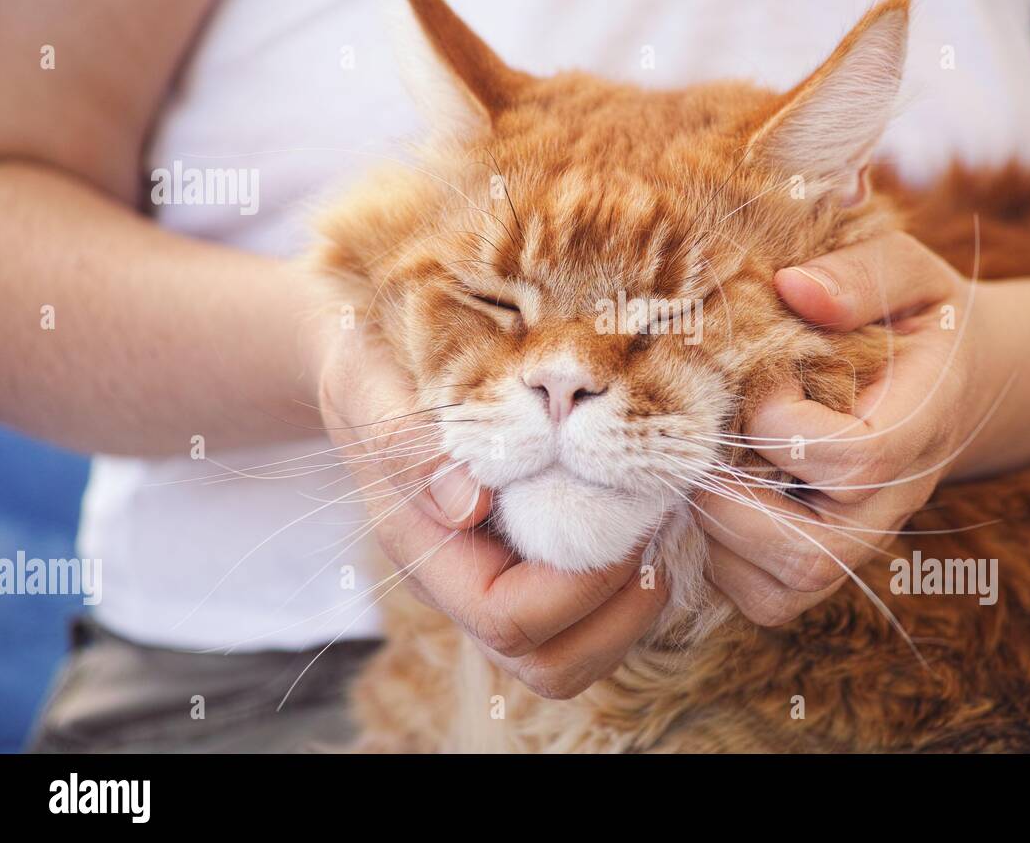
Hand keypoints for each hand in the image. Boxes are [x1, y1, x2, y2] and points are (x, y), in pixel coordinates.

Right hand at [317, 328, 667, 698]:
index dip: (580, 583)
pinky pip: (589, 619)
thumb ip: (408, 442)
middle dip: (619, 611)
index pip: (507, 619)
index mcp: (425, 551)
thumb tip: (469, 505)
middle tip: (655, 531)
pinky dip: (631, 587)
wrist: (372, 365)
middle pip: (550, 664)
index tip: (625, 510)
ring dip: (632, 608)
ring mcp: (496, 581)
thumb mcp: (372, 383)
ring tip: (658, 530)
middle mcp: (461, 584)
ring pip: (575, 655)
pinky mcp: (530, 566)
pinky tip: (646, 518)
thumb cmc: (373, 365)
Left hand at [698, 231, 999, 624]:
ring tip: (704, 467)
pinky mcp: (824, 564)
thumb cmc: (914, 317)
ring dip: (719, 533)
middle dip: (731, 497)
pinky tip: (714, 496)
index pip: (853, 462)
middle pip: (809, 551)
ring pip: (780, 588)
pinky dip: (722, 560)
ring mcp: (859, 543)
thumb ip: (860, 275)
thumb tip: (794, 288)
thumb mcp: (906, 271)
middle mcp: (893, 504)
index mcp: (919, 427)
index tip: (762, 380)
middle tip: (703, 439)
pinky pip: (765, 599)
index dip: (782, 427)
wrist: (949, 377)